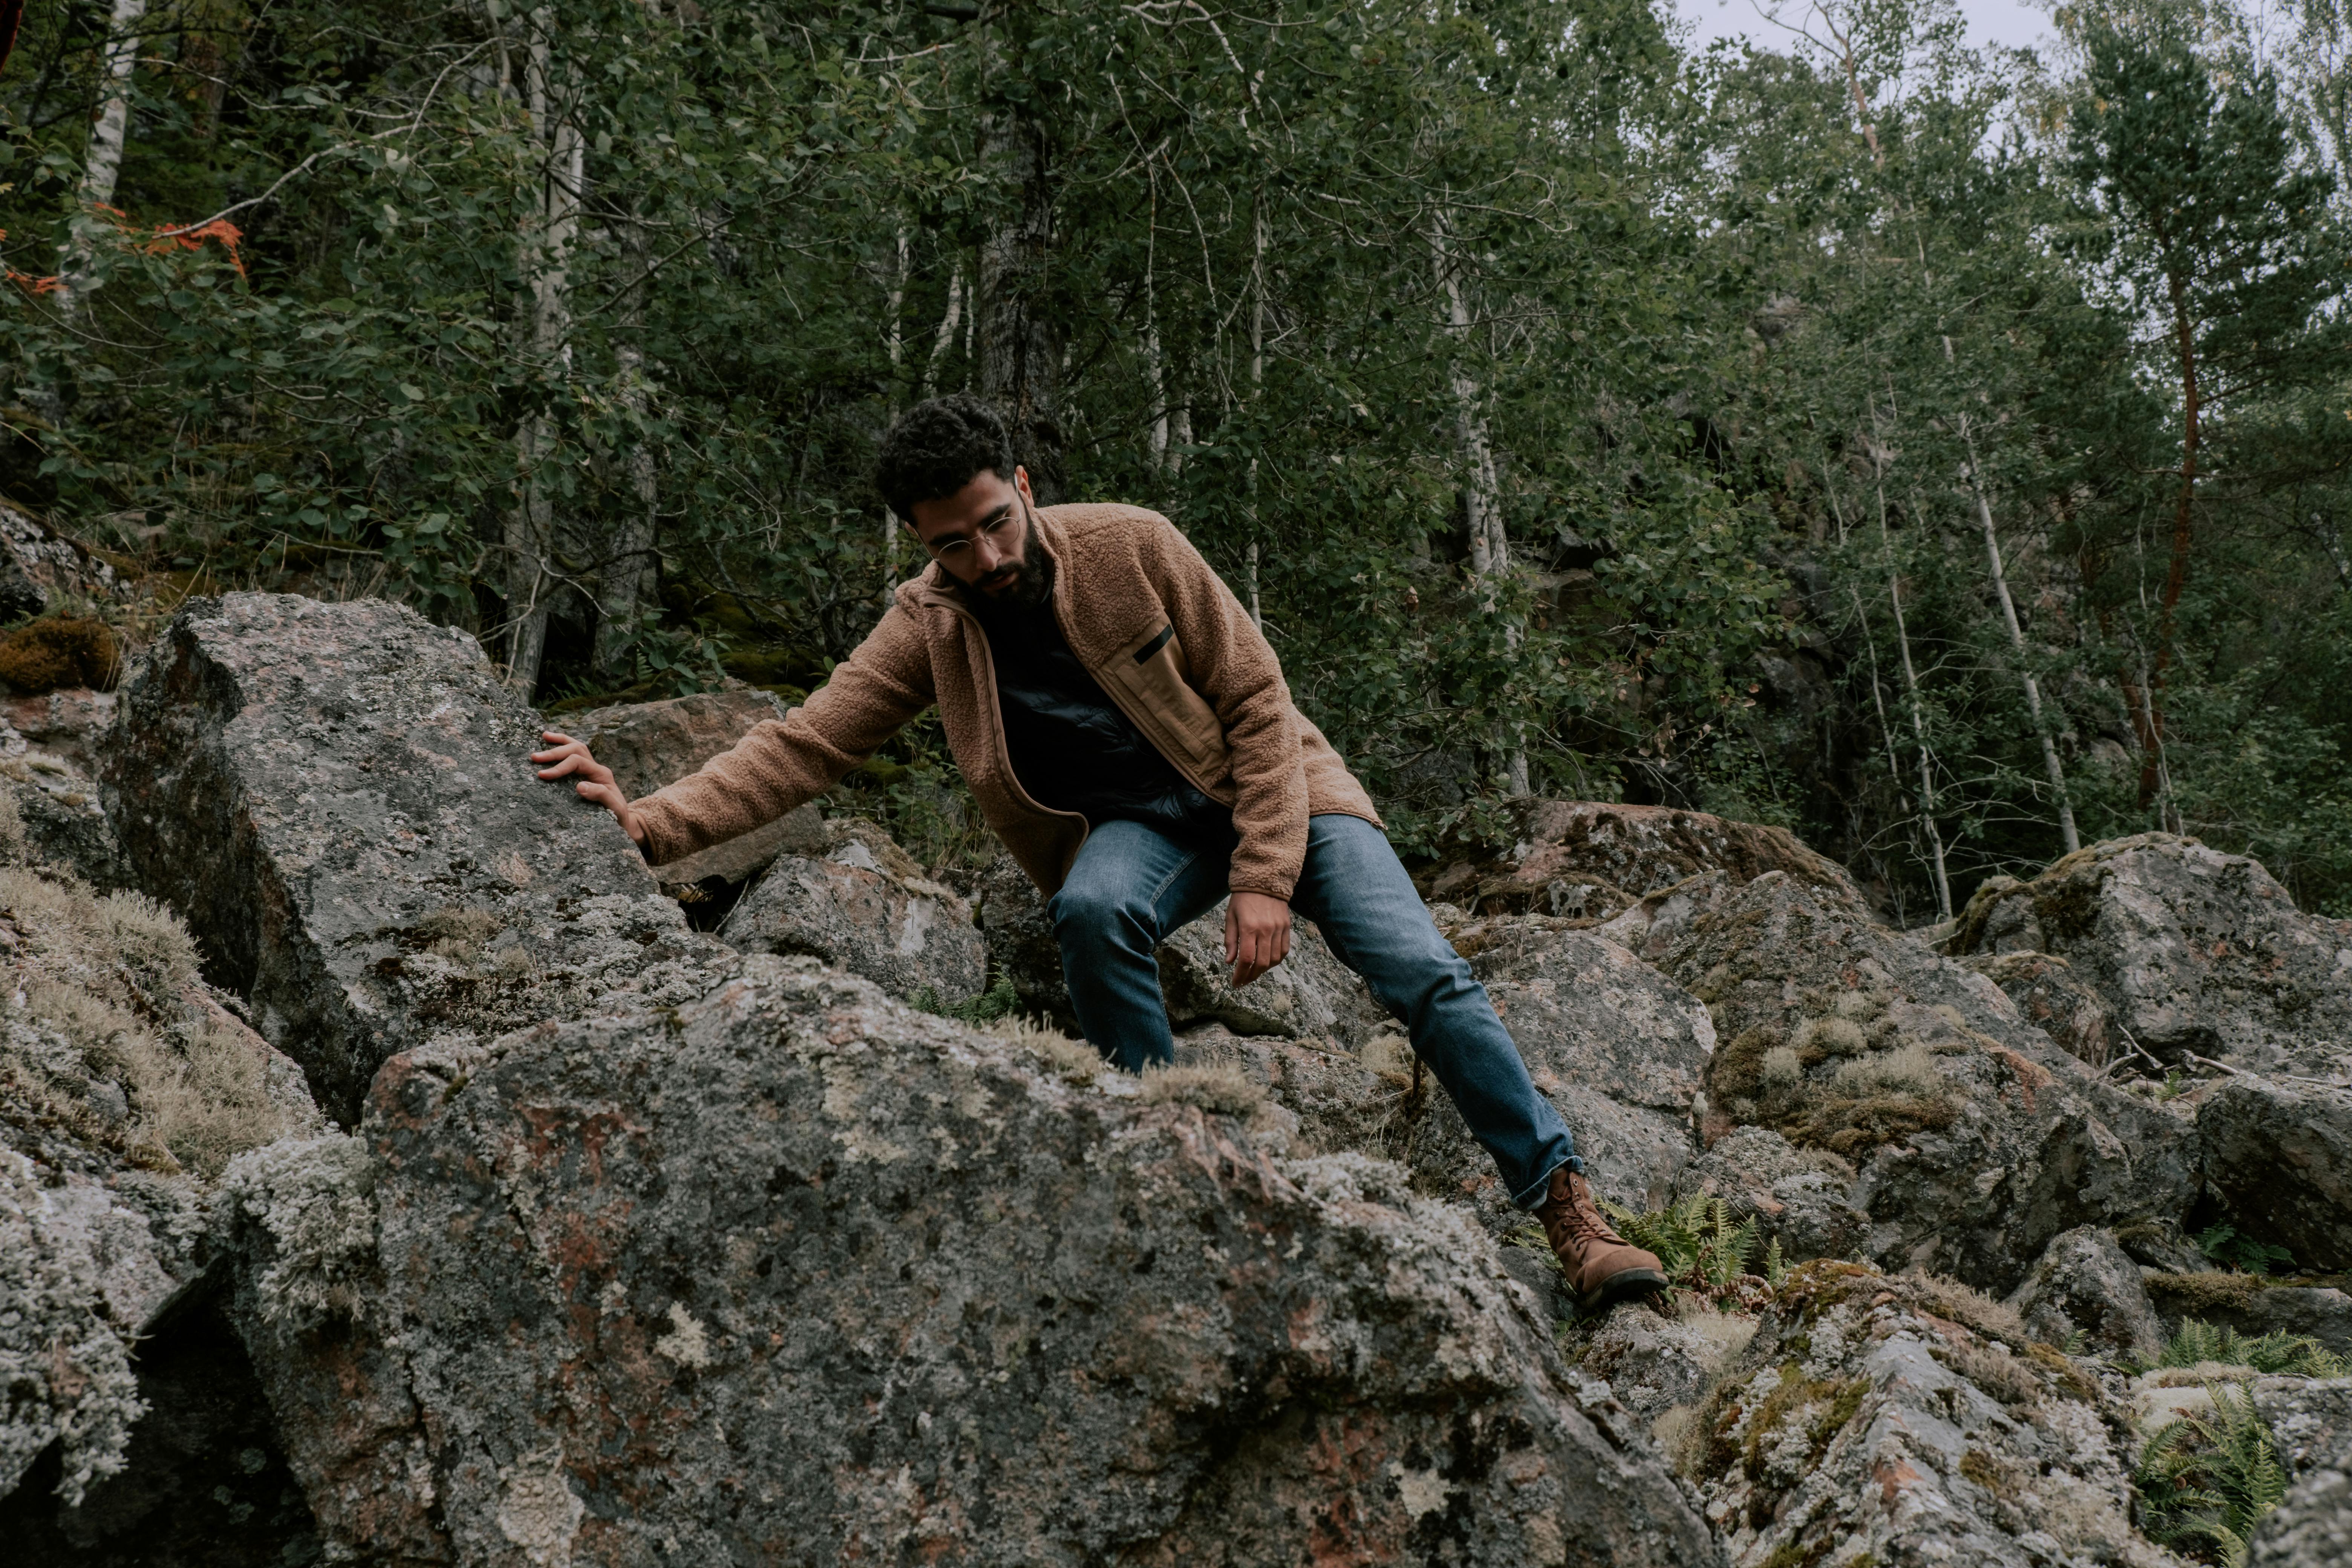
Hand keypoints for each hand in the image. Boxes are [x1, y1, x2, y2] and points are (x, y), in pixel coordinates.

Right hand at [531, 731, 644, 845]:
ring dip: (560, 741)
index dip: (559, 767)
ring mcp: (592, 769)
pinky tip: (554, 743)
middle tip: (534, 757)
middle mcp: (596, 768)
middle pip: (576, 750)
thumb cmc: (618, 815)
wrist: (624, 819)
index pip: (577, 762)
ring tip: (544, 736)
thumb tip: (579, 786)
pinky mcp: (586, 773)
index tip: (542, 775)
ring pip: (577, 747)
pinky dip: (565, 746)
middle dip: (554, 752)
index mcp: (602, 774)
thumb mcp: (613, 808)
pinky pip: (576, 755)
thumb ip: (600, 795)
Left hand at [1224, 891, 1291, 987]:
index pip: (1246, 959)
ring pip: (1274, 959)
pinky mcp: (1287, 927)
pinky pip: (1284, 950)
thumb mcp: (1230, 917)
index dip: (1240, 974)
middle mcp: (1265, 930)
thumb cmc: (1242, 899)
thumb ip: (1230, 940)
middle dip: (1251, 976)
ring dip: (1263, 970)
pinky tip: (1267, 963)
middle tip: (1243, 981)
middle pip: (1261, 963)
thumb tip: (1230, 962)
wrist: (1263, 880)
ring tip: (1253, 972)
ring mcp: (1278, 929)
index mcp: (1248, 927)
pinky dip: (1276, 960)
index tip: (1235, 983)